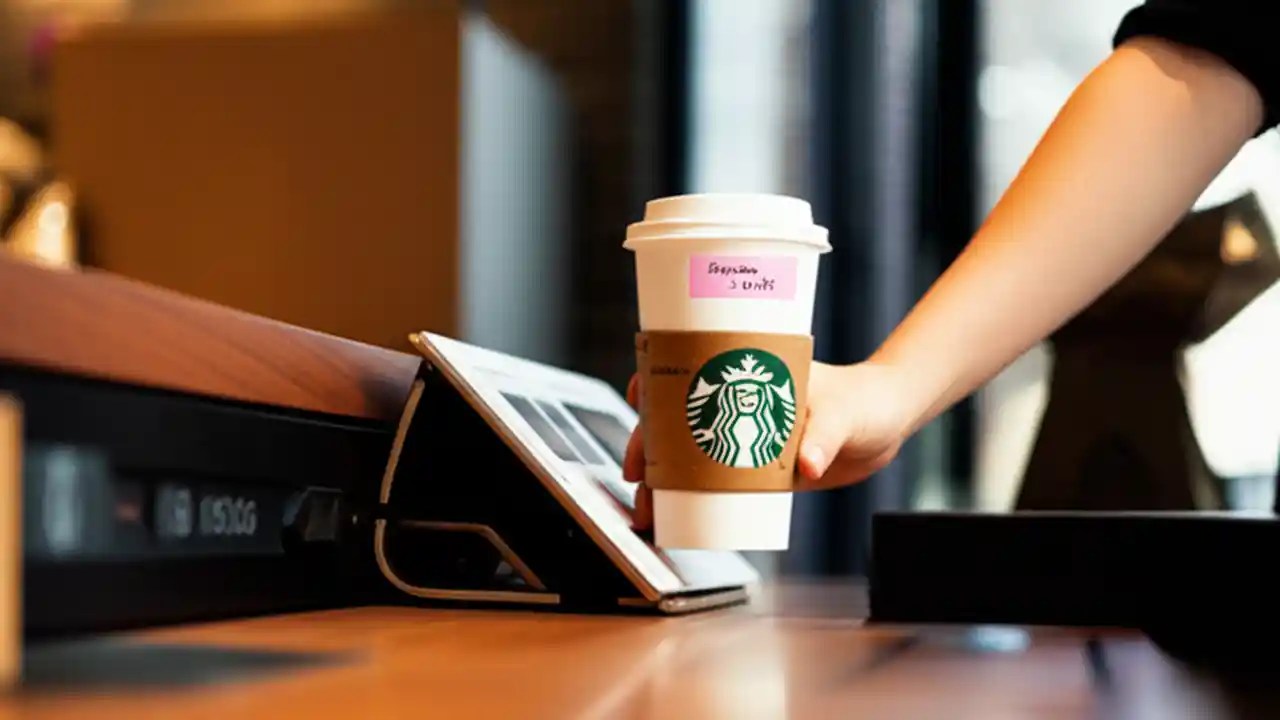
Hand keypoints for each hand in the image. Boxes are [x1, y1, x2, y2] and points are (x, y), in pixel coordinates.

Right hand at [621, 361, 912, 528]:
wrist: (886, 424)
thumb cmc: (863, 401)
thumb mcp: (843, 413)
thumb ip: (825, 437)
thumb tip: (806, 466)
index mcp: (748, 375)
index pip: (689, 369)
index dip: (657, 380)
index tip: (639, 394)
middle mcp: (737, 403)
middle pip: (677, 422)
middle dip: (647, 445)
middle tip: (635, 473)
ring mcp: (743, 437)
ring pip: (689, 457)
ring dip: (661, 482)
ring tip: (646, 511)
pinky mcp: (757, 470)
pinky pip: (716, 485)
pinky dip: (692, 503)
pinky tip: (673, 521)